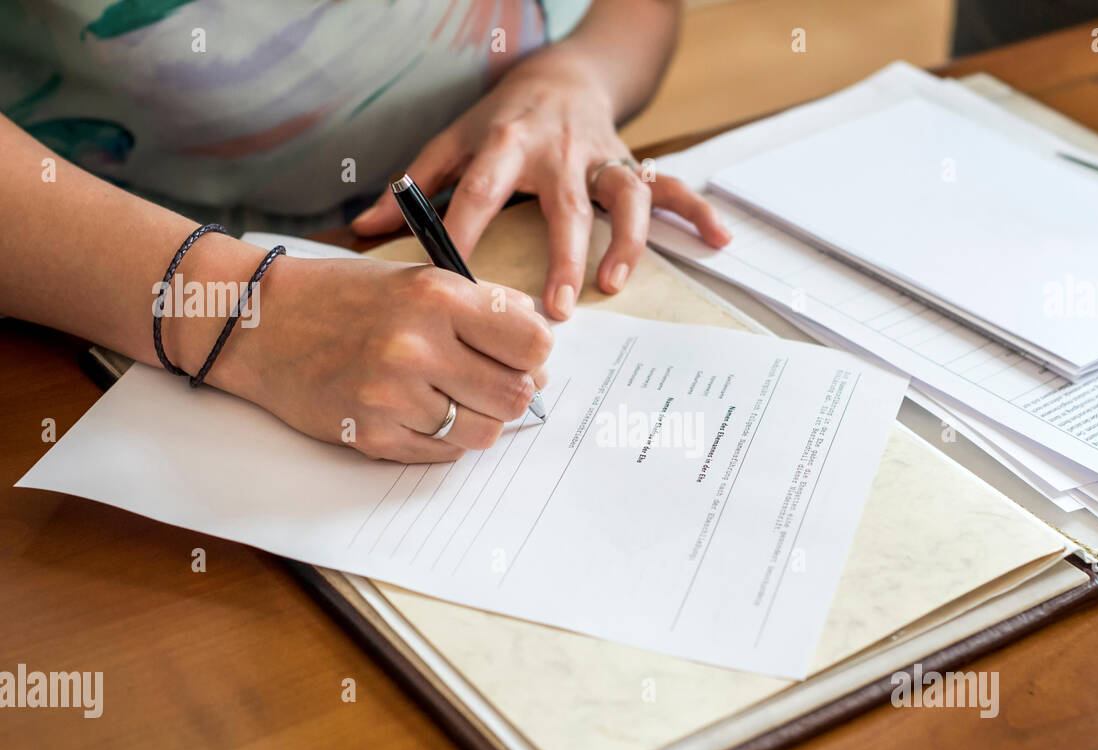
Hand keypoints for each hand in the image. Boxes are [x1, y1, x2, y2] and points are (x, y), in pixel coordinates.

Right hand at [208, 255, 551, 463]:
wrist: (258, 323)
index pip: (532, 343)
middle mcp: (418, 346)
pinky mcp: (374, 436)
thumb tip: (540, 346)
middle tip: (489, 380)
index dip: (534, 353)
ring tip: (451, 397)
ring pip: (484, 433)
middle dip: (512, 391)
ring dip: (477, 419)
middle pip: (516, 395)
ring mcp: (394, 397)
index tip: (520, 354)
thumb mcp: (417, 279)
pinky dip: (444, 439)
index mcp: (437, 297)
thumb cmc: (343, 298)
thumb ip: (484, 306)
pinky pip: (444, 454)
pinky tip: (420, 412)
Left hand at [350, 44, 730, 318]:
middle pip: (564, 202)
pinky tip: (718, 240)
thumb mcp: (455, 139)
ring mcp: (603, 157)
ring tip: (617, 284)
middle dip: (563, 253)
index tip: (450, 279)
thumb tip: (361, 228)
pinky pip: (671, 187)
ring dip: (626, 239)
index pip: (481, 188)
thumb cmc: (504, 118)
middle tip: (557, 308)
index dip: (463, 231)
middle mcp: (561, 149)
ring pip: (623, 195)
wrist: (565, 74)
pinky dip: (697, 211)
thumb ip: (415, 185)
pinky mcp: (634, 164)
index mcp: (508, 142)